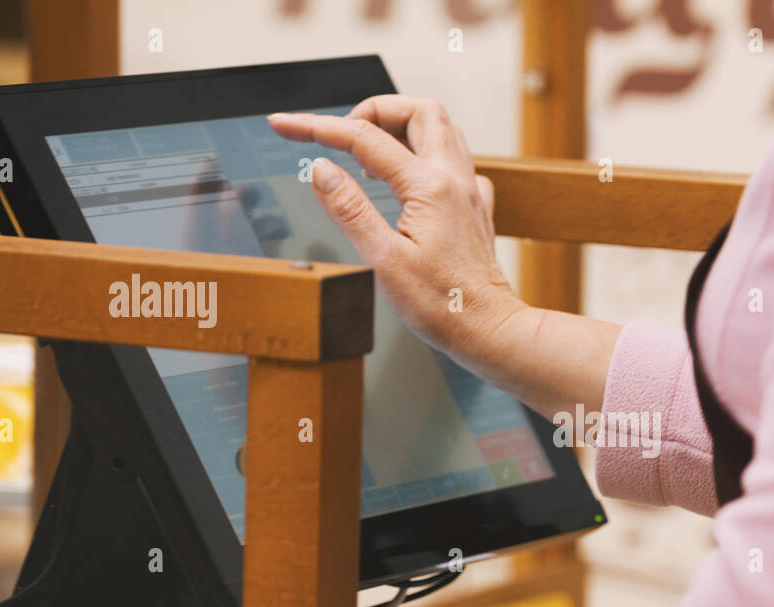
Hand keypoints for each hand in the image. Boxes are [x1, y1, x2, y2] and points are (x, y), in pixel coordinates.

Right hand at [267, 97, 522, 355]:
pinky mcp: (476, 207)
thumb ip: (350, 209)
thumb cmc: (442, 305)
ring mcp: (470, 191)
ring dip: (402, 127)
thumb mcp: (383, 261)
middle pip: (419, 110)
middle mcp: (455, 179)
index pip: (364, 138)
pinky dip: (424, 155)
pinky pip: (454, 160)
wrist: (489, 329)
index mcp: (429, 188)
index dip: (317, 127)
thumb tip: (322, 169)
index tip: (285, 123)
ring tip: (368, 156)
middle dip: (375, 109)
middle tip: (343, 134)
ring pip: (441, 129)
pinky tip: (408, 181)